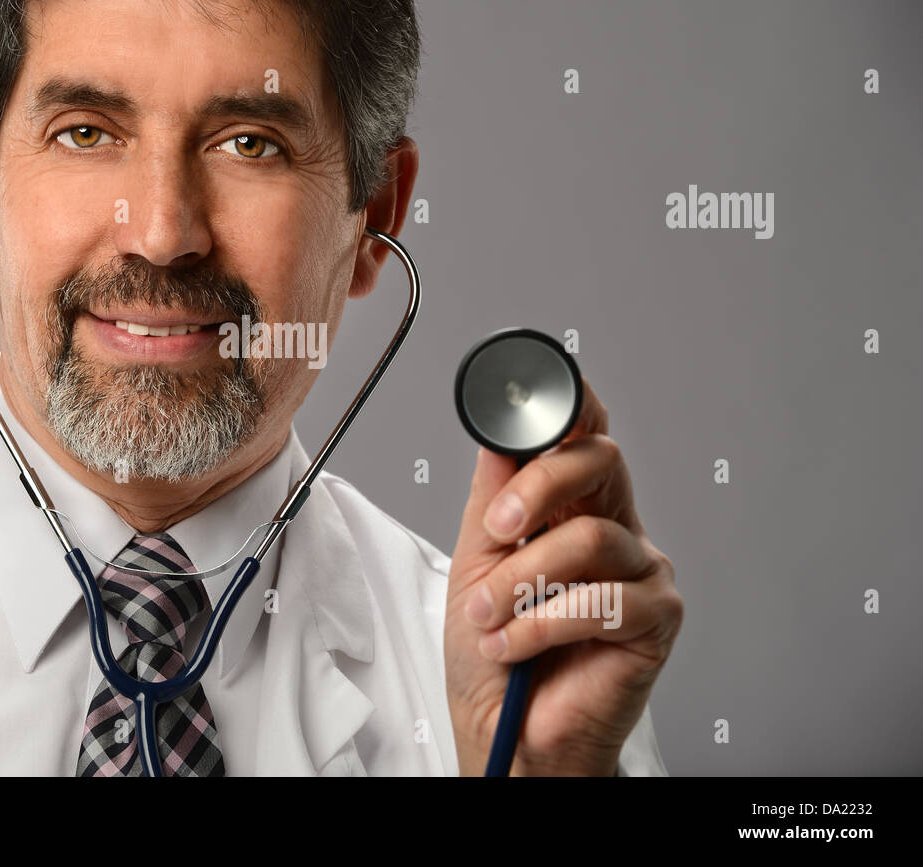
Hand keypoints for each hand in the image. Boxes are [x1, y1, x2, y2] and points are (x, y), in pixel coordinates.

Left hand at [444, 377, 683, 775]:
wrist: (503, 733)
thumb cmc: (491, 653)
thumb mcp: (475, 564)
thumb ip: (491, 500)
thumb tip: (497, 437)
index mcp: (572, 506)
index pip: (583, 436)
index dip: (570, 406)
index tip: (526, 400)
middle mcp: (614, 528)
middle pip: (598, 460)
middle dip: (537, 487)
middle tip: (498, 531)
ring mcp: (641, 570)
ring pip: (589, 537)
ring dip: (522, 580)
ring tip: (489, 616)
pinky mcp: (657, 618)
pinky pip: (604, 599)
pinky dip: (543, 624)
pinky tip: (516, 645)